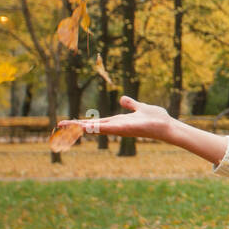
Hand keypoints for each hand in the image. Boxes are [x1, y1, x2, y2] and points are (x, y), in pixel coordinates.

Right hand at [58, 96, 173, 141]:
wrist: (168, 125)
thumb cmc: (156, 119)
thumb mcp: (140, 107)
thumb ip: (131, 104)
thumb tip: (122, 99)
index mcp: (118, 121)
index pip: (96, 122)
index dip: (81, 122)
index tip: (67, 122)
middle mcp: (117, 126)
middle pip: (93, 125)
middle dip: (76, 125)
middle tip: (60, 124)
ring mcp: (121, 128)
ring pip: (99, 127)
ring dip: (84, 126)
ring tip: (68, 125)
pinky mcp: (128, 128)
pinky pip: (112, 128)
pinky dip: (100, 127)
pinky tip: (90, 127)